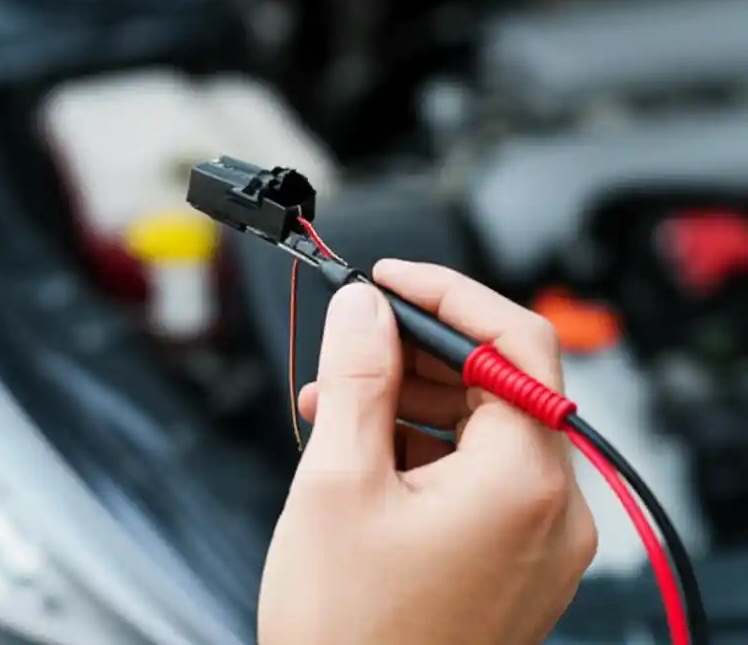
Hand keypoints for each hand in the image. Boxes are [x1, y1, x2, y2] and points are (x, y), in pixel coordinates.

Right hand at [259, 260, 596, 644]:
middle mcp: (552, 513)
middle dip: (414, 356)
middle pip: (498, 386)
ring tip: (335, 410)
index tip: (388, 278)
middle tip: (346, 347)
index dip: (447, 293)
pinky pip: (480, 481)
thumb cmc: (348, 633)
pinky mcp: (515, 566)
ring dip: (411, 405)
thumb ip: (358, 377)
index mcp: (523, 484)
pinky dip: (425, 454)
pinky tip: (362, 455)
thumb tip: (365, 308)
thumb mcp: (336, 482)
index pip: (515, 342)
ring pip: (484, 433)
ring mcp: (539, 545)